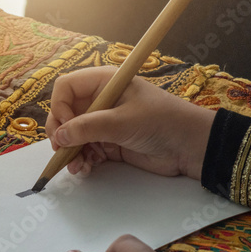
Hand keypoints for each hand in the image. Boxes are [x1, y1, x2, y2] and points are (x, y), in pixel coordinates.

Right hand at [46, 67, 216, 179]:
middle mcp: (101, 101)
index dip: (60, 107)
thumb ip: (88, 128)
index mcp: (104, 83)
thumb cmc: (162, 122)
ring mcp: (104, 123)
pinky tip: (86, 168)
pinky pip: (85, 150)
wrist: (190, 146)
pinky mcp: (110, 143)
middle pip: (65, 114)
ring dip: (70, 151)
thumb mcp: (123, 122)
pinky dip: (82, 160)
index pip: (66, 88)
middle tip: (62, 150)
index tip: (67, 128)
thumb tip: (60, 136)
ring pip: (73, 135)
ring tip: (76, 166)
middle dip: (62, 133)